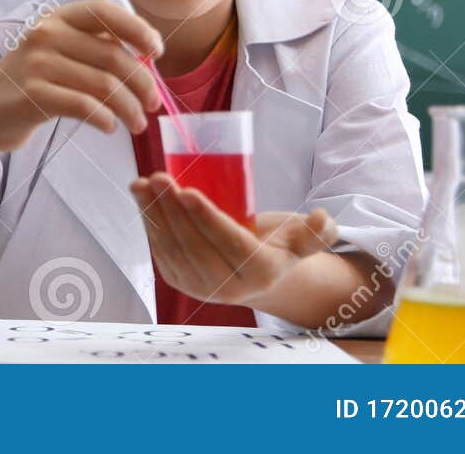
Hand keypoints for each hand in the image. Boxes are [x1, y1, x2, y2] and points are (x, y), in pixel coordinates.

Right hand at [0, 0, 163, 153]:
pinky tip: (111, 127)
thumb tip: (146, 56)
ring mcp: (36, 64)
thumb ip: (92, 46)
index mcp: (56, 17)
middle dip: (143, 83)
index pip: (106, 13)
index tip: (158, 53)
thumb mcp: (55, 52)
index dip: (139, 30)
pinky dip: (106, 118)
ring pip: (104, 85)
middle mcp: (45, 34)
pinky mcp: (31, 95)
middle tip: (153, 105)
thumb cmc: (29, 84)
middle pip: (114, 56)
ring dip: (130, 108)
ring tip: (138, 123)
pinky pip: (84, 106)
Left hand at [129, 174, 337, 308]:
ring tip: (143, 183)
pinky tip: (141, 197)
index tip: (187, 190)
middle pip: (194, 245)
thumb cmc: (279, 245)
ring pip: (172, 247)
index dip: (206, 218)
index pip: (229, 243)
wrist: (256, 273)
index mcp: (261, 273)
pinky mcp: (178, 281)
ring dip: (153, 213)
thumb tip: (323, 218)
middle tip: (158, 177)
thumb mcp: (302, 239)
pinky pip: (160, 250)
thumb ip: (316, 232)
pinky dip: (148, 222)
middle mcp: (228, 288)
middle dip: (172, 210)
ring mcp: (199, 287)